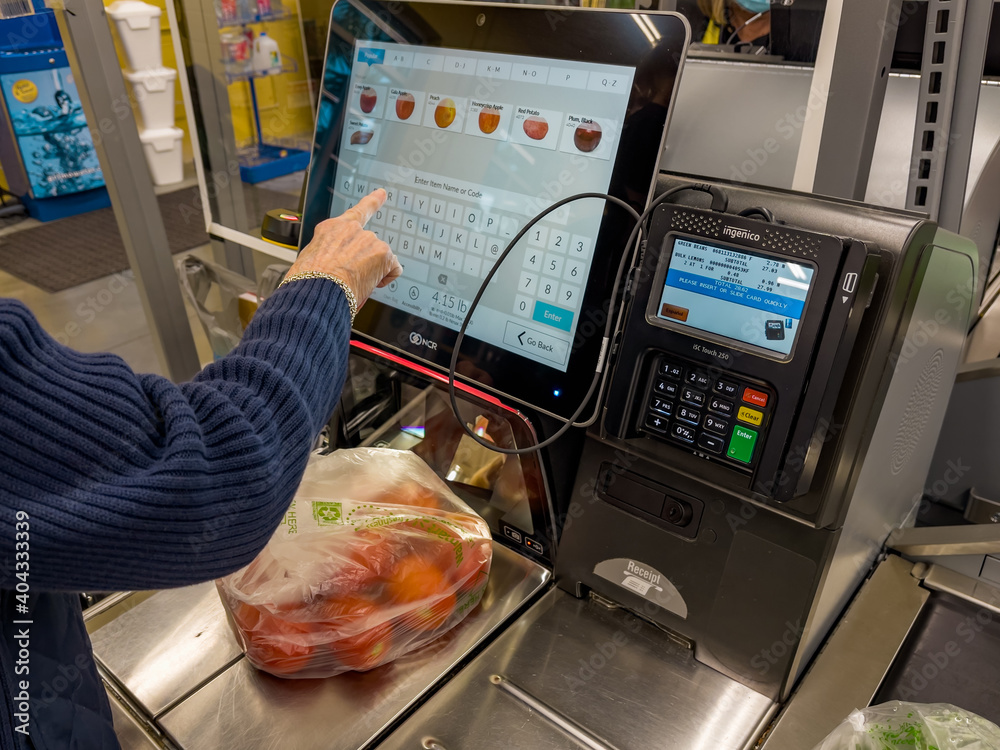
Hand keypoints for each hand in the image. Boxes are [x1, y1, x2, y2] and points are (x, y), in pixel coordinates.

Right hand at [287, 189, 401, 305]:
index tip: (382, 194)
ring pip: (379, 257)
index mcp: (332, 228)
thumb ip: (330, 253)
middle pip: (368, 245)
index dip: (372, 201)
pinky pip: (393, 267)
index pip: (356, 212)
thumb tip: (335, 265)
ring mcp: (369, 239)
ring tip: (354, 281)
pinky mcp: (383, 252)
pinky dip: (386, 277)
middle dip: (364, 261)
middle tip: (350, 276)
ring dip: (372, 270)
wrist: (318, 289)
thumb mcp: (311, 258)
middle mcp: (352, 229)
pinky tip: (373, 283)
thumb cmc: (310, 280)